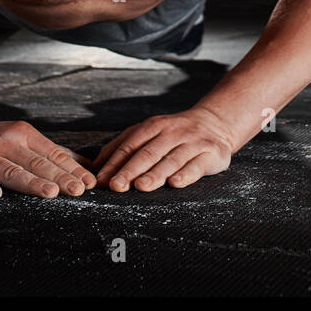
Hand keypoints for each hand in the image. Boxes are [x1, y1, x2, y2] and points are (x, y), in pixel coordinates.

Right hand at [0, 118, 96, 199]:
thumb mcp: (23, 138)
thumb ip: (52, 152)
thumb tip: (87, 166)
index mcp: (24, 135)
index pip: (53, 154)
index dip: (72, 169)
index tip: (89, 183)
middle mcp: (6, 142)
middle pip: (37, 163)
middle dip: (59, 177)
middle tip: (77, 190)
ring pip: (12, 171)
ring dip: (31, 182)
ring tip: (50, 193)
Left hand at [93, 107, 234, 191]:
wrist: (216, 123)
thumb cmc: (175, 134)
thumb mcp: (149, 132)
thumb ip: (123, 146)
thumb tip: (94, 167)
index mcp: (154, 126)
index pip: (131, 145)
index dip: (115, 163)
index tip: (102, 180)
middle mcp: (173, 131)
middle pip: (149, 152)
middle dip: (131, 170)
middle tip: (116, 186)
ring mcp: (193, 142)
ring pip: (172, 159)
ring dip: (155, 174)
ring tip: (141, 186)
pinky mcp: (211, 153)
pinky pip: (197, 165)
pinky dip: (186, 174)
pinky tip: (175, 183)